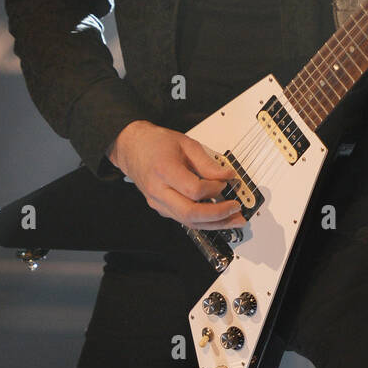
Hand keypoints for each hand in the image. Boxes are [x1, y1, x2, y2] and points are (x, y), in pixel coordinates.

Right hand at [107, 120, 245, 229]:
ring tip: (234, 220)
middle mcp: (159, 191)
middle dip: (218, 215)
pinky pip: (183, 219)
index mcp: (164, 170)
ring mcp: (158, 203)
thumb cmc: (156, 143)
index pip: (194, 189)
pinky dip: (203, 221)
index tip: (226, 182)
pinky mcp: (160, 208)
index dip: (214, 188)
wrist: (131, 148)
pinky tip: (218, 217)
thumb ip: (207, 162)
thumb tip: (226, 175)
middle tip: (236, 210)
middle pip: (191, 213)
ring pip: (188, 222)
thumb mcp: (185, 144)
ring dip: (214, 224)